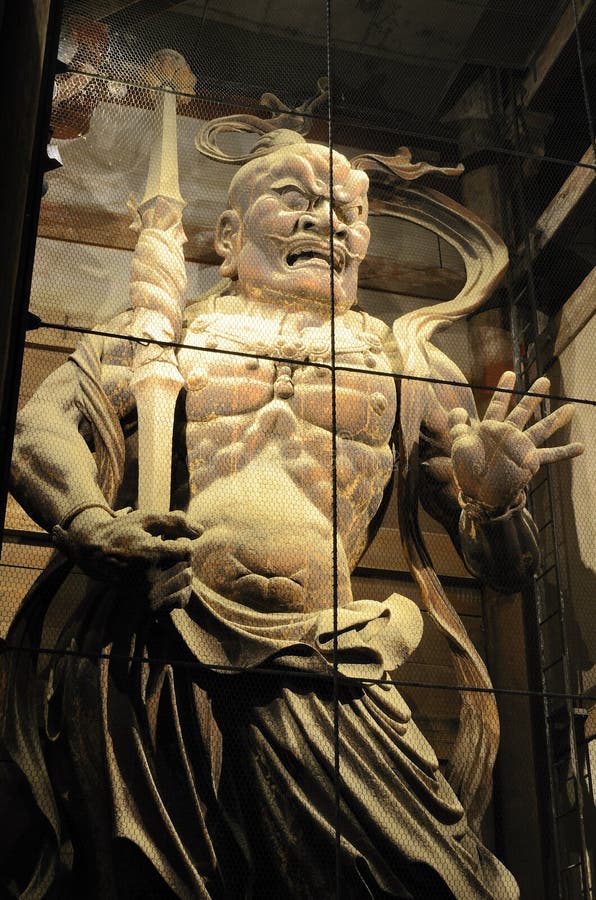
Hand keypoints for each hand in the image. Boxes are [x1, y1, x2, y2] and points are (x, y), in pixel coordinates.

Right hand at [54, 507, 201, 586]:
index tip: (168, 539)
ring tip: (164, 563)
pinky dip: (180, 590)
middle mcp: (148, 576)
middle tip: (165, 550)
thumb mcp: (146, 519)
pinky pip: (180, 600)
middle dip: (181, 556)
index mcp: (149, 554)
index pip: (186, 551)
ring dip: (181, 570)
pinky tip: (167, 578)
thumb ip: (175, 522)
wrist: (94, 555)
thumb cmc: (122, 532)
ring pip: (185, 581)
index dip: (182, 542)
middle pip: (187, 566)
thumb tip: (201, 531)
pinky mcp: (147, 604)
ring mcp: (148, 592)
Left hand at [448, 371, 582, 508]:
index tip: (510, 374)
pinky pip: (550, 455)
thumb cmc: (466, 470)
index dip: (504, 389)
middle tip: (545, 380)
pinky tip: (581, 447)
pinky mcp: (529, 461)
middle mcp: (508, 435)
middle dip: (533, 396)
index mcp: (491, 429)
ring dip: (555, 419)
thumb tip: (457, 408)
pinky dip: (565, 452)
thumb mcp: (459, 444)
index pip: (499, 404)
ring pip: (540, 429)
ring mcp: (520, 447)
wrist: (478, 493)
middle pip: (523, 411)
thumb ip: (457, 426)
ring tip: (571, 408)